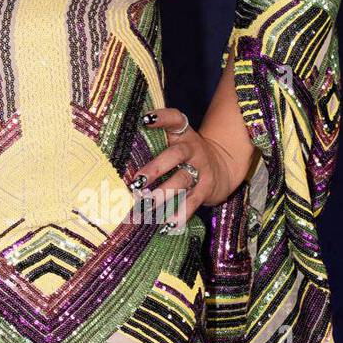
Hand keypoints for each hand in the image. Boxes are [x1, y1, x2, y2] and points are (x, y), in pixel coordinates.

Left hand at [129, 105, 241, 228]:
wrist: (224, 165)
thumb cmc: (186, 153)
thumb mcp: (177, 140)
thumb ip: (156, 141)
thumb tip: (119, 154)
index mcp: (182, 134)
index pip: (174, 119)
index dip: (162, 117)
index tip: (145, 119)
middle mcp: (192, 149)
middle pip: (175, 155)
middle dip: (155, 168)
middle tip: (136, 182)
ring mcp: (201, 169)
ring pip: (182, 180)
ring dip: (163, 194)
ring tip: (146, 206)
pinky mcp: (206, 189)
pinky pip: (193, 202)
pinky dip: (180, 214)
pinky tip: (167, 225)